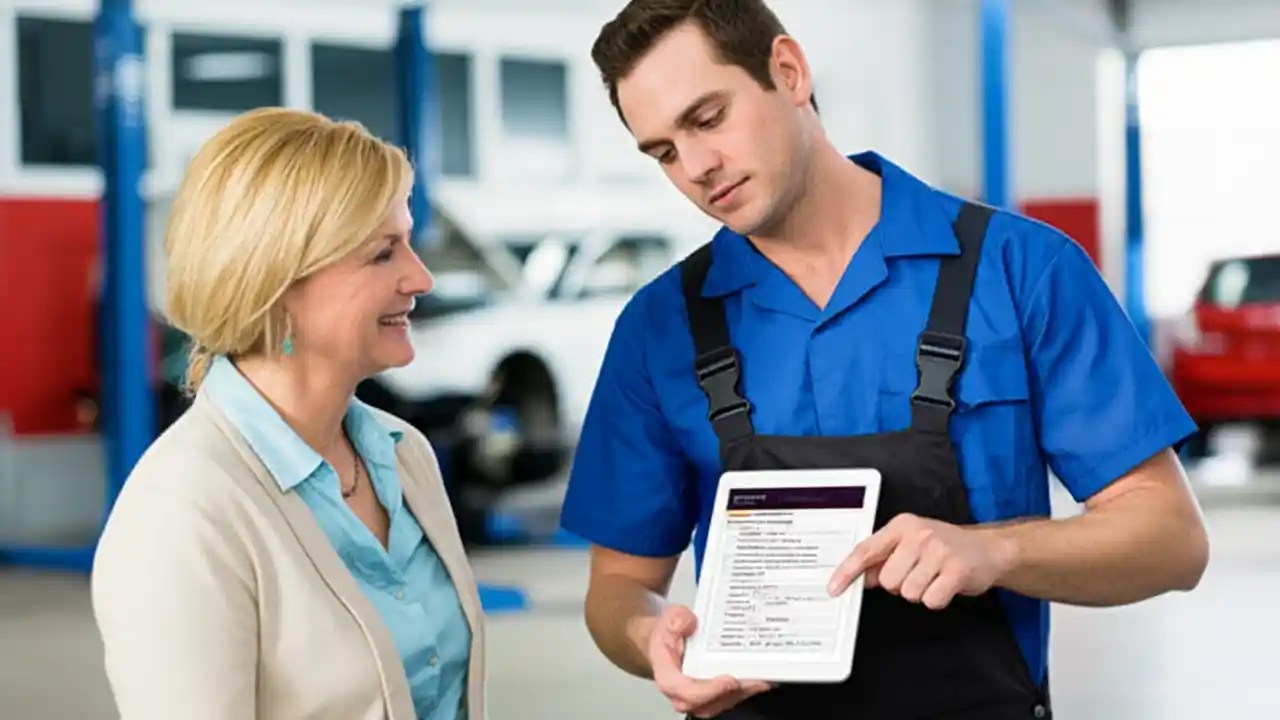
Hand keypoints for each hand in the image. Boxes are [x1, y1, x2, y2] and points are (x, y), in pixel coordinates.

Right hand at [645, 604, 773, 717]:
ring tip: (761, 678)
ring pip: (720, 704)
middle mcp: (681, 692)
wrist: (668, 641)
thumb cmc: (668, 635)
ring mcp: (698, 696)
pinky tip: (760, 678)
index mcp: (667, 675)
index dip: (707, 690)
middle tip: (752, 680)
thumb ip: (676, 619)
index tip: (728, 680)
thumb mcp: (669, 618)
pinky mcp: (712, 695)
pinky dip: (745, 690)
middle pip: (706, 704)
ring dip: (742, 693)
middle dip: (732, 693)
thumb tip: (689, 623)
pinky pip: (728, 698)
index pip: (684, 691)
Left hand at [827, 513, 1014, 609]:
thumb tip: (862, 577)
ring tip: (934, 577)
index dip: (847, 571)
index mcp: (902, 526)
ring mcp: (938, 551)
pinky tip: (946, 584)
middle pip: (887, 580)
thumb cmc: (946, 546)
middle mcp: (919, 535)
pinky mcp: (956, 570)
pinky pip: (931, 600)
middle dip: (901, 584)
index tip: (835, 587)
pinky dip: (937, 599)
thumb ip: (884, 558)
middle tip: (919, 573)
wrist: (989, 549)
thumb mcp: (911, 544)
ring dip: (920, 592)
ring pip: (908, 592)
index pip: (866, 550)